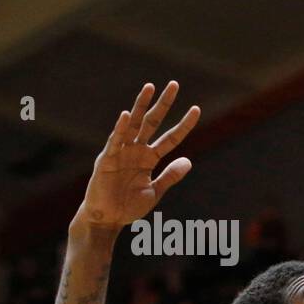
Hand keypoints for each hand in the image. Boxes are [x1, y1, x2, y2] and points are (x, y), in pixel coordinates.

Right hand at [75, 82, 199, 231]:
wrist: (108, 219)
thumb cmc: (129, 206)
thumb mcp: (155, 191)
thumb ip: (170, 176)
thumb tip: (188, 160)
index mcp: (149, 158)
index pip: (170, 137)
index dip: (183, 125)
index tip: (196, 109)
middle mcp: (136, 150)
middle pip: (152, 122)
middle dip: (163, 104)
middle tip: (174, 84)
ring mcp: (121, 152)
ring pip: (134, 124)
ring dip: (141, 106)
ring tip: (150, 87)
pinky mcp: (107, 159)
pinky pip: (115, 141)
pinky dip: (121, 128)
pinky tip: (127, 115)